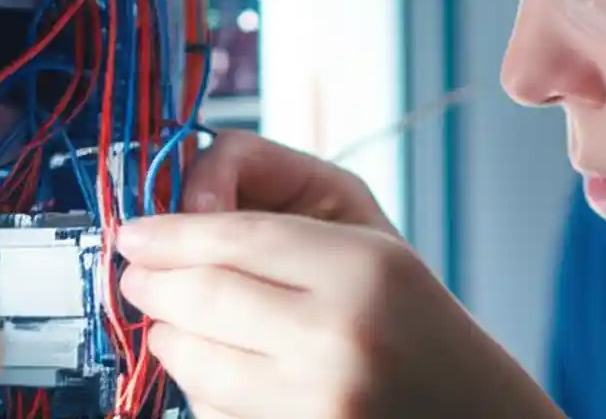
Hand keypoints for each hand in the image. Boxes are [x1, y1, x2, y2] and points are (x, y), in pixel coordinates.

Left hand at [116, 134, 563, 418]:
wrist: (473, 411)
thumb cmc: (413, 316)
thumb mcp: (370, 238)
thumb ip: (279, 208)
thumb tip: (173, 215)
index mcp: (365, 268)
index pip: (235, 236)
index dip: (168, 232)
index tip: (132, 233)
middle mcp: (339, 338)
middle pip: (201, 297)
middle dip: (150, 283)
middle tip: (137, 276)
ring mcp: (317, 405)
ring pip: (193, 361)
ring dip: (168, 335)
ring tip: (178, 320)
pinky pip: (212, 411)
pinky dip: (199, 386)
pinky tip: (225, 368)